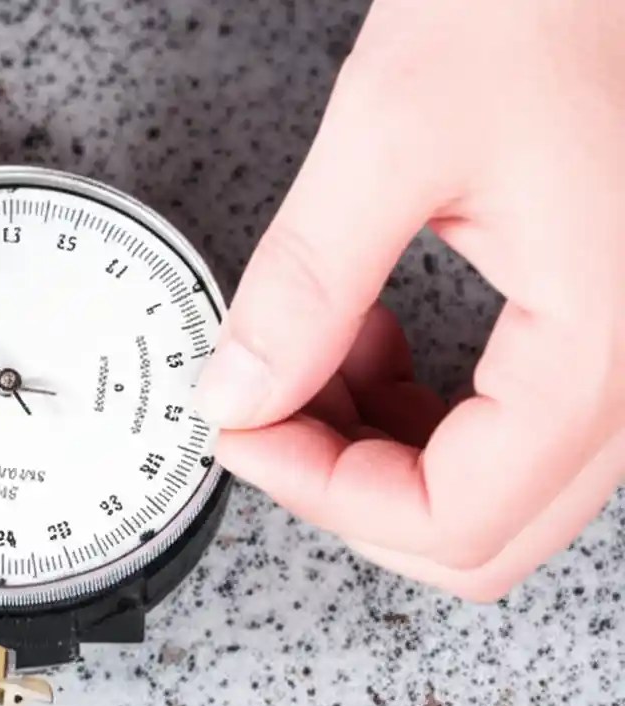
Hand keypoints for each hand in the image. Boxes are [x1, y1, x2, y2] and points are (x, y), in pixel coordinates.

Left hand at [192, 1, 623, 601]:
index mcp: (603, 348)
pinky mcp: (602, 326)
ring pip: (493, 487)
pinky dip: (417, 406)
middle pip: (479, 531)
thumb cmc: (544, 4)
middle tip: (266, 408)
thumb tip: (238, 392)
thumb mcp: (394, 134)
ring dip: (377, 448)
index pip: (453, 518)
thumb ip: (307, 282)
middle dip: (345, 486)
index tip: (240, 431)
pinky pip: (508, 424)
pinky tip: (367, 332)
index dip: (319, 493)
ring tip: (312, 351)